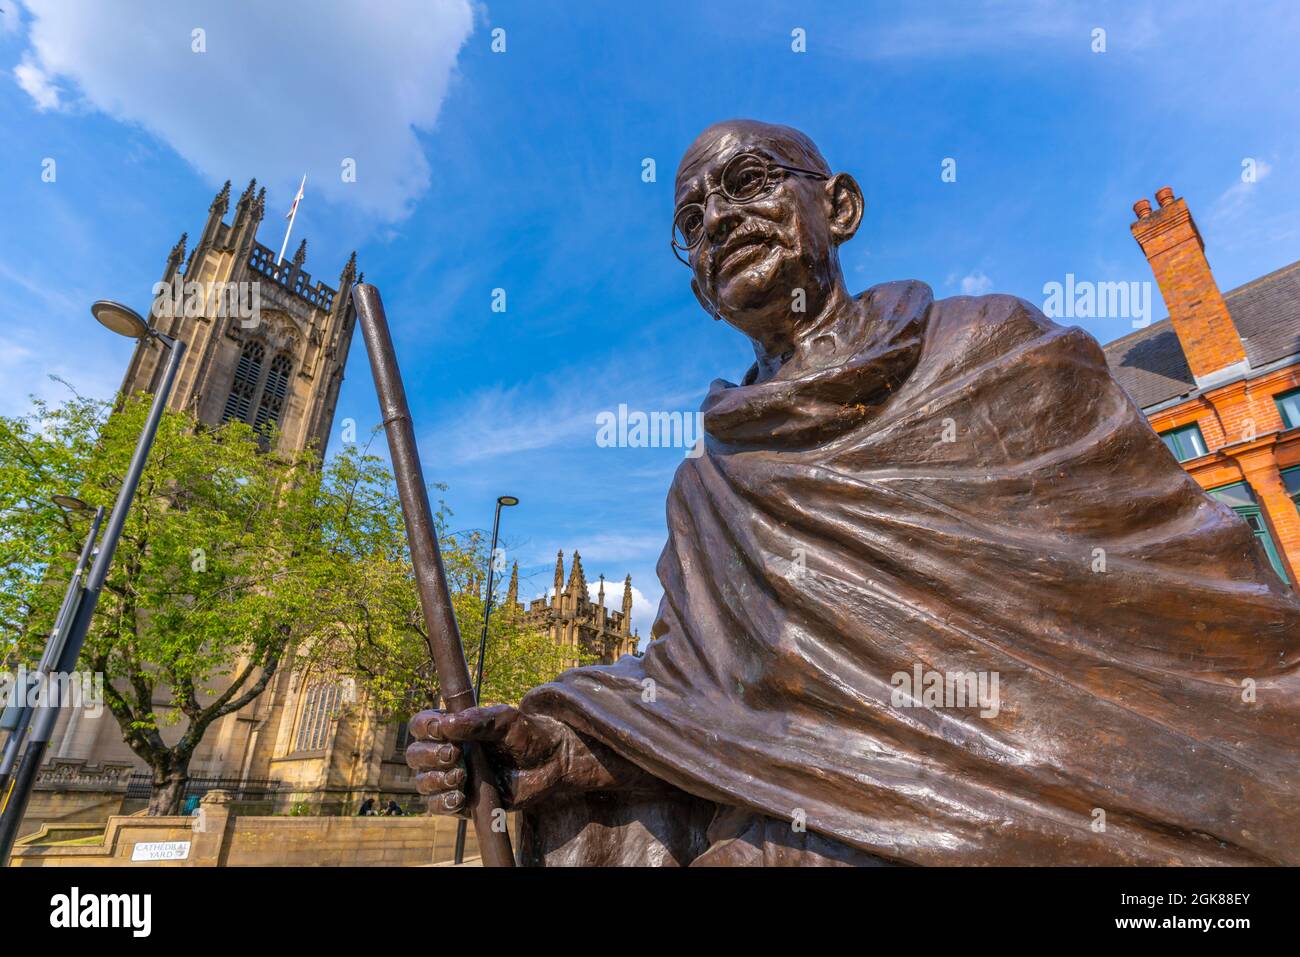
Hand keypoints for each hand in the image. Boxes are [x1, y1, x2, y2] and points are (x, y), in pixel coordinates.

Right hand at [406, 704, 573, 814]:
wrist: (551, 765)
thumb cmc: (527, 735)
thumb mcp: (506, 721)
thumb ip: (479, 720)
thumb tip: (447, 725)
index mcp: (453, 727)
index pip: (421, 725)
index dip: (424, 728)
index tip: (441, 730)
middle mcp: (447, 752)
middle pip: (415, 755)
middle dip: (430, 756)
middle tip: (455, 755)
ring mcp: (452, 778)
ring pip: (423, 782)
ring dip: (437, 780)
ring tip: (461, 777)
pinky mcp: (461, 802)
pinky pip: (436, 806)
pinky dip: (443, 803)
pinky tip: (460, 797)